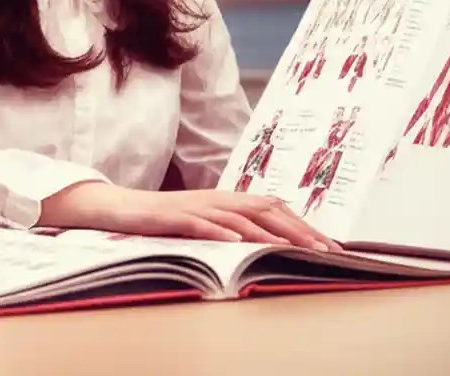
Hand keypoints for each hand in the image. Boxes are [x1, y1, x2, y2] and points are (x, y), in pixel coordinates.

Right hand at [39, 182, 340, 251]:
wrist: (117, 207)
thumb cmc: (162, 219)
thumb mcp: (203, 222)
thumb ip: (232, 227)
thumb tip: (268, 239)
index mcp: (227, 200)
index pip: (273, 209)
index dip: (304, 225)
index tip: (331, 246)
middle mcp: (216, 199)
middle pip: (264, 209)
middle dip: (298, 229)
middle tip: (326, 250)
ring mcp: (194, 206)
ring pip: (237, 216)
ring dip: (266, 232)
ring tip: (291, 247)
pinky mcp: (171, 216)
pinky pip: (199, 223)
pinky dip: (219, 231)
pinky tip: (236, 241)